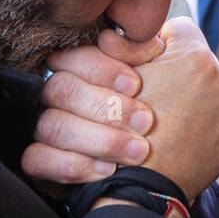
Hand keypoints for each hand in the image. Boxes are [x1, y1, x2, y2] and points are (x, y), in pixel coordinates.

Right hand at [21, 29, 164, 190]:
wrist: (169, 178)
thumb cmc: (175, 121)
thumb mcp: (181, 75)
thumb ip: (160, 46)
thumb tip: (116, 39)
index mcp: (89, 71)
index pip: (75, 55)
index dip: (102, 68)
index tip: (137, 85)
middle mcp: (64, 98)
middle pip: (61, 89)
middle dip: (105, 106)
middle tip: (146, 122)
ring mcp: (50, 131)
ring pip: (51, 124)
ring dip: (99, 139)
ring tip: (139, 151)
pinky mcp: (44, 165)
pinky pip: (36, 159)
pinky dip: (73, 165)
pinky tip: (107, 170)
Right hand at [132, 17, 218, 200]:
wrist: (142, 191)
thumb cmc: (121, 132)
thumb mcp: (113, 78)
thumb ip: (125, 46)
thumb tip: (121, 33)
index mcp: (193, 56)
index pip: (177, 29)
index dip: (154, 44)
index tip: (143, 64)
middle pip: (194, 60)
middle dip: (174, 72)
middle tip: (151, 94)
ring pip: (207, 89)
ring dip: (188, 99)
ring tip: (163, 120)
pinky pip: (218, 118)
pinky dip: (200, 124)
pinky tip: (179, 137)